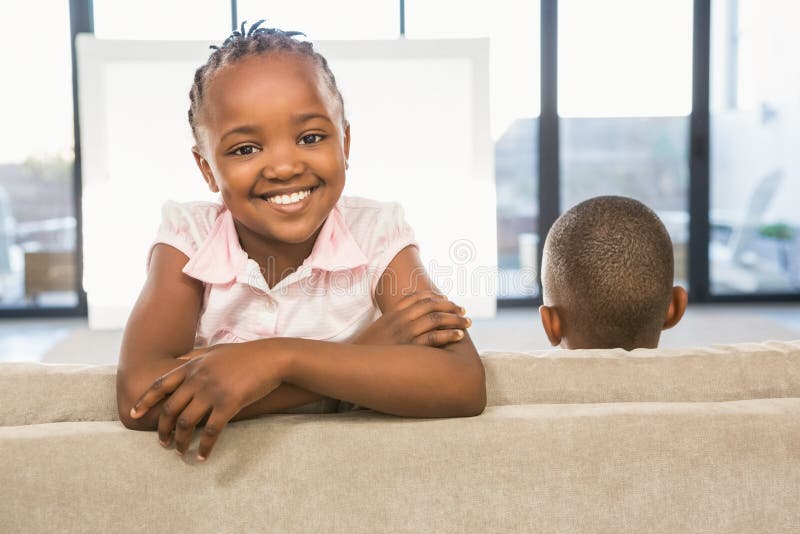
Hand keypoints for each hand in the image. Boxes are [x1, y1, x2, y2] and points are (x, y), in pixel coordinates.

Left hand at [129, 341, 283, 460]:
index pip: (159, 385)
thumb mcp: (214, 351)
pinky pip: (212, 431)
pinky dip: (205, 446)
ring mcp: (212, 392)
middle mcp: (197, 379)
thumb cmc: (244, 355)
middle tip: (163, 442)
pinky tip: (202, 456)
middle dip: (163, 429)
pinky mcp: (229, 404)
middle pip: (170, 409)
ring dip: (181, 441)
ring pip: (187, 423)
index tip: (134, 415)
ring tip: (180, 452)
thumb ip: (194, 356)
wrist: (271, 358)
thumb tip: (178, 361)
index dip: (144, 402)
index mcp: (192, 367)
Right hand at [353, 291, 470, 346]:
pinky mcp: (410, 348)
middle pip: (432, 305)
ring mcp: (406, 332)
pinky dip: (449, 334)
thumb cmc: (368, 348)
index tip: (447, 299)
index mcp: (394, 312)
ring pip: (437, 319)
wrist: (353, 363)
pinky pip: (434, 338)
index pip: (419, 297)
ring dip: (455, 319)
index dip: (436, 297)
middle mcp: (401, 319)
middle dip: (450, 306)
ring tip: (467, 322)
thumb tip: (408, 318)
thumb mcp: (379, 328)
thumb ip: (393, 320)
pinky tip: (460, 335)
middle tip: (463, 310)